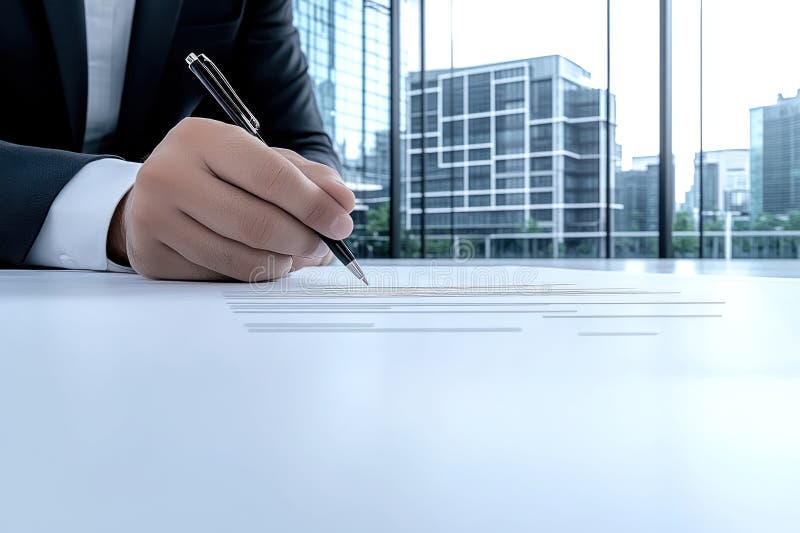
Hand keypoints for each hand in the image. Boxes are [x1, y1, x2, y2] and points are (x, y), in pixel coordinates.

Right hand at [107, 117, 354, 280]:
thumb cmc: (216, 175)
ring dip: (280, 264)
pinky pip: (218, 279)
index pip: (271, 176)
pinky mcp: (152, 257)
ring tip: (293, 255)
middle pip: (257, 224)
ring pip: (240, 259)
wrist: (154, 195)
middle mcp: (168, 174)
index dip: (314, 205)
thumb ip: (306, 176)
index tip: (341, 223)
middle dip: (302, 240)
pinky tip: (256, 261)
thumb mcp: (258, 159)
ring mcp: (153, 218)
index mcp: (200, 138)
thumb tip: (342, 201)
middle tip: (321, 246)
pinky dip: (249, 275)